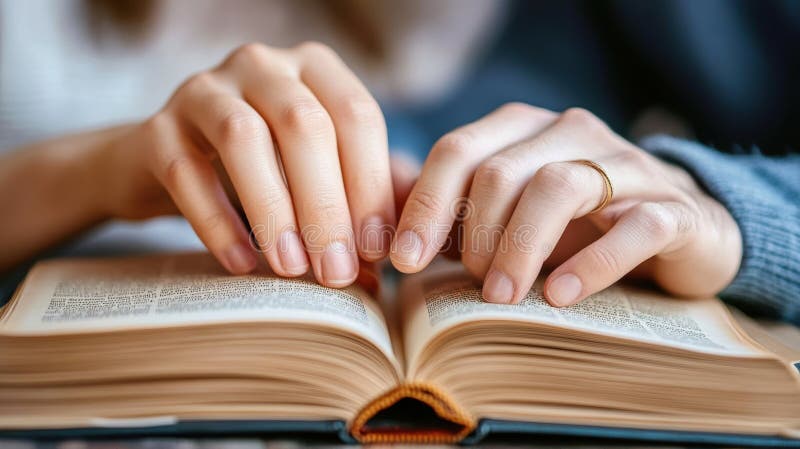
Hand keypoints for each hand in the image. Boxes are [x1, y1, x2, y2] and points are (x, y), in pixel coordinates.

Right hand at [100, 42, 394, 286]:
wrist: (170, 164)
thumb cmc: (266, 171)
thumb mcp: (319, 175)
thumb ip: (360, 202)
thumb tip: (393, 260)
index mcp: (313, 68)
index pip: (356, 116)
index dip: (371, 185)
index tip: (376, 250)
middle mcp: (261, 65)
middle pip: (304, 125)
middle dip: (327, 204)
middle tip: (335, 271)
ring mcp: (204, 89)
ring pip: (244, 139)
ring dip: (274, 211)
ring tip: (292, 268)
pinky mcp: (156, 128)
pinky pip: (188, 173)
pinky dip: (218, 223)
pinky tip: (242, 264)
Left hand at [390, 103, 742, 304]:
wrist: (676, 229)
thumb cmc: (573, 224)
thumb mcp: (504, 213)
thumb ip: (449, 210)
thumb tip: (379, 225)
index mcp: (522, 128)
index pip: (457, 151)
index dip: (423, 206)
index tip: (401, 260)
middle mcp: (570, 132)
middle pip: (501, 172)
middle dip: (473, 235)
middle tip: (470, 286)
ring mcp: (625, 164)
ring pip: (559, 187)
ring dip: (520, 248)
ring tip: (503, 298)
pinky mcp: (671, 206)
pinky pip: (633, 226)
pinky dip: (591, 263)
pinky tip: (560, 296)